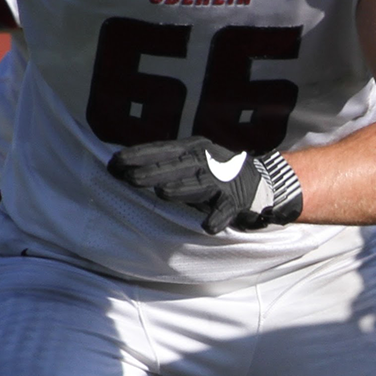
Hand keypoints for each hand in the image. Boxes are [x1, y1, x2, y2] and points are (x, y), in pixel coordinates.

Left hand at [107, 136, 303, 234]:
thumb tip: (124, 168)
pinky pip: (225, 211)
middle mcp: (207, 161)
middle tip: (128, 178)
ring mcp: (222, 182)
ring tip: (163, 193)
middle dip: (152, 172)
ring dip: (182, 189)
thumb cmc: (215, 173)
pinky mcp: (236, 202)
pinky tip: (207, 226)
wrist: (261, 181)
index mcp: (193, 149)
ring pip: (199, 185)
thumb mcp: (191, 160)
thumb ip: (165, 163)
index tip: (113, 163)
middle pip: (176, 166)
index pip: (161, 150)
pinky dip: (217, 218)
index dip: (138, 155)